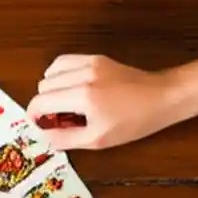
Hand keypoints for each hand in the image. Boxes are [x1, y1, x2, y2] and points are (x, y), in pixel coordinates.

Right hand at [27, 54, 184, 149]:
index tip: (41, 126)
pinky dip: (60, 75)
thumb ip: (65, 139)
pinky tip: (70, 89)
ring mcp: (89, 63)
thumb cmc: (134, 122)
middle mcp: (83, 75)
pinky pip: (64, 62)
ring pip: (50, 72)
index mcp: (83, 96)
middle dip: (44, 104)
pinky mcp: (96, 58)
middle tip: (58, 119)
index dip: (34, 116)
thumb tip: (43, 135)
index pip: (40, 102)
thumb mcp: (98, 140)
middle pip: (43, 86)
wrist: (162, 97)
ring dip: (51, 89)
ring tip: (65, 103)